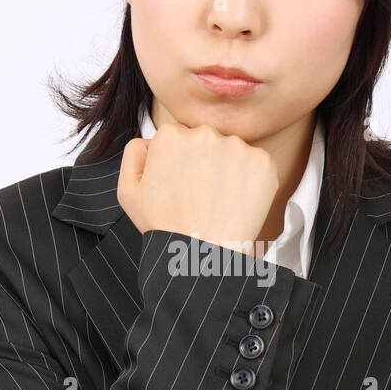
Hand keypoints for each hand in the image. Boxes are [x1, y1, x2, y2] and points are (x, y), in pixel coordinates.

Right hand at [117, 120, 278, 247]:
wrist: (201, 256)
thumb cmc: (164, 228)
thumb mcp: (128, 191)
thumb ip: (134, 153)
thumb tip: (151, 140)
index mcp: (170, 136)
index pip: (180, 137)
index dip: (180, 162)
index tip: (182, 184)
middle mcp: (203, 134)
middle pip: (206, 140)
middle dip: (204, 161)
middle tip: (200, 195)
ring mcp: (236, 147)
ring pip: (232, 151)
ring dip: (228, 169)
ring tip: (218, 201)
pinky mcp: (262, 162)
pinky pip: (256, 164)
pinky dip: (251, 180)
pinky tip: (236, 201)